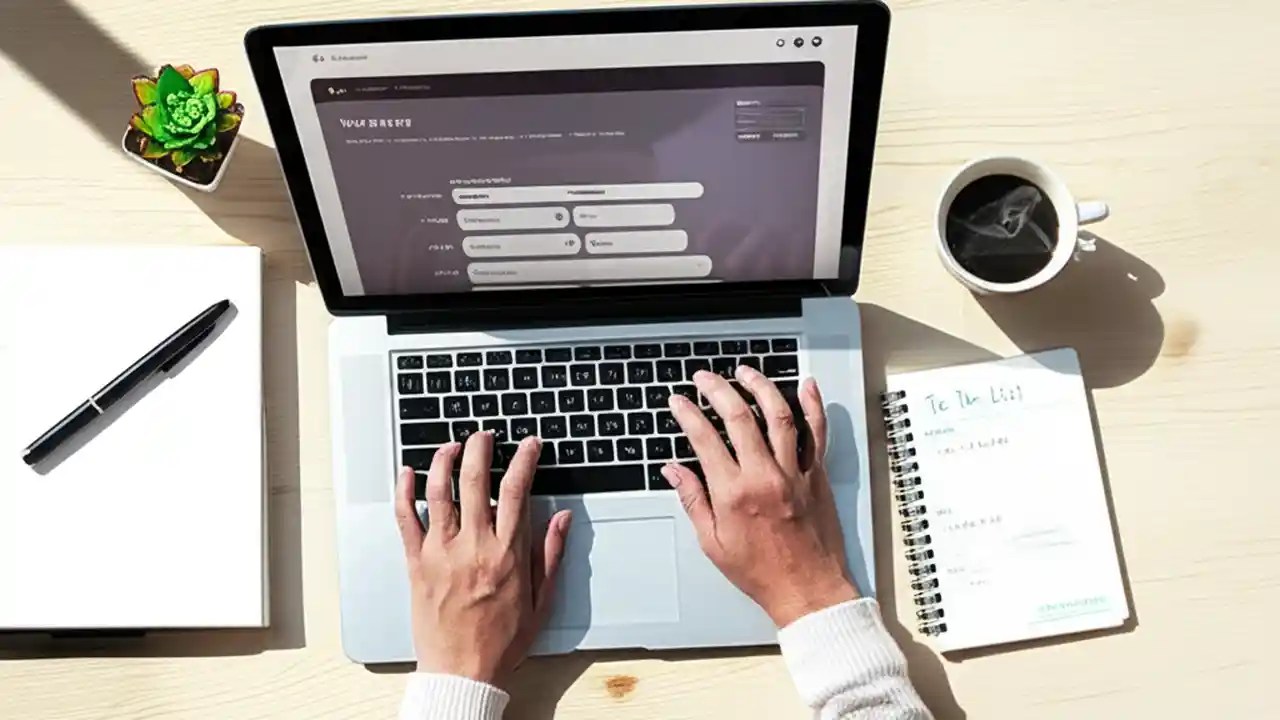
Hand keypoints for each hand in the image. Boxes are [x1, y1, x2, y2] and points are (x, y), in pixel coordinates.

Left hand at [394, 432, 571, 685]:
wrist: (461, 672)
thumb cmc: (501, 642)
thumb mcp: (541, 600)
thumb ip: (551, 554)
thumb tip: (562, 518)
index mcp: (507, 554)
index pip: (518, 491)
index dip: (525, 460)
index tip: (530, 445)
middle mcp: (473, 546)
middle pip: (475, 480)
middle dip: (482, 448)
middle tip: (485, 434)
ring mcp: (440, 552)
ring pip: (438, 492)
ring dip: (444, 461)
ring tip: (452, 445)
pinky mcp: (415, 563)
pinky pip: (404, 519)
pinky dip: (403, 492)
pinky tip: (406, 473)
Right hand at [665, 368, 857, 627]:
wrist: (808, 590)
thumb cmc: (761, 573)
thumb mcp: (713, 543)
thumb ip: (693, 500)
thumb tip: (674, 471)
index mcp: (733, 494)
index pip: (704, 439)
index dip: (688, 414)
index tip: (679, 402)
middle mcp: (764, 476)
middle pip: (738, 416)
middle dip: (717, 389)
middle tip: (705, 379)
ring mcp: (793, 472)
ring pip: (778, 415)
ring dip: (760, 386)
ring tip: (745, 372)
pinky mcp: (816, 475)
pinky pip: (817, 433)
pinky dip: (813, 406)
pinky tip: (806, 385)